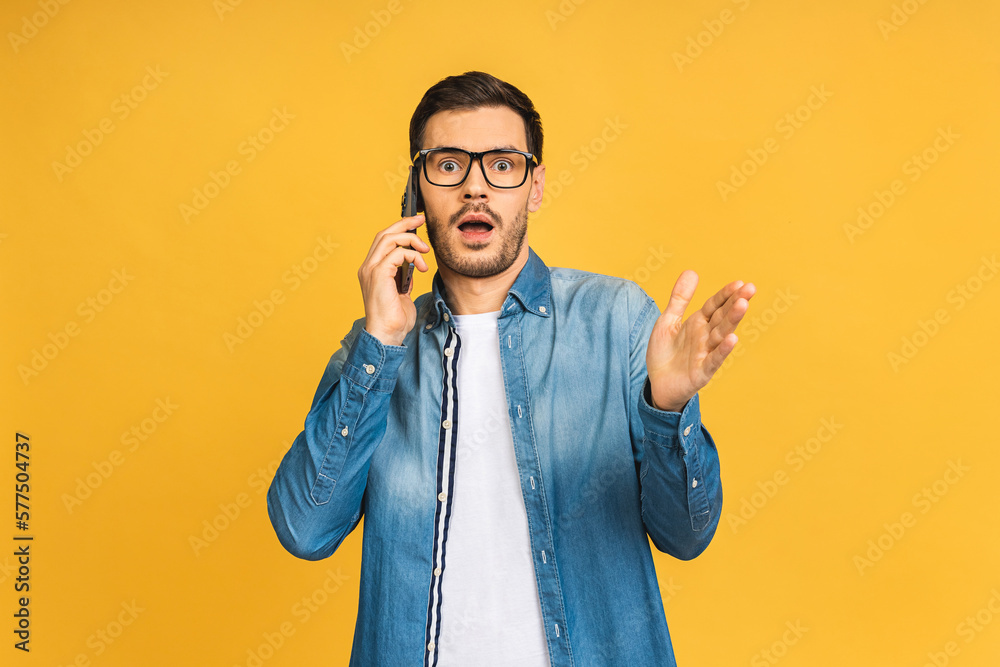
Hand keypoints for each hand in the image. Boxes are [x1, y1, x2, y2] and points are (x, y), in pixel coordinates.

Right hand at [358, 215, 429, 345]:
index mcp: (372, 270)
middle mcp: (368, 267)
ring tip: (425, 251)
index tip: (416, 224)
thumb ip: (403, 277)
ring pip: (389, 239)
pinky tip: (421, 267)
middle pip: (384, 234)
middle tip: (421, 220)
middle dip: (405, 224)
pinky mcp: (378, 274)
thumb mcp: (402, 293)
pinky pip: (397, 253)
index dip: (399, 229)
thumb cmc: (395, 319)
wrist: (387, 335)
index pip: (383, 241)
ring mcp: (371, 269)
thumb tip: (413, 266)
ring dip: (411, 240)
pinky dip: (412, 255)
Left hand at [646, 270, 755, 410]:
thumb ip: (680, 298)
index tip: (740, 282)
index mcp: (698, 323)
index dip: (726, 294)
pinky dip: (723, 350)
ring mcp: (705, 354)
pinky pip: (714, 360)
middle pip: (722, 317)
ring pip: (721, 334)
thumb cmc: (665, 352)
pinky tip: (732, 338)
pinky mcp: (702, 372)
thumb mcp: (668, 321)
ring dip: (732, 320)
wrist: (657, 384)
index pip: (715, 305)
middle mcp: (705, 337)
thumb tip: (692, 271)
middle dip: (735, 303)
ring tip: (742, 305)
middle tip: (750, 288)